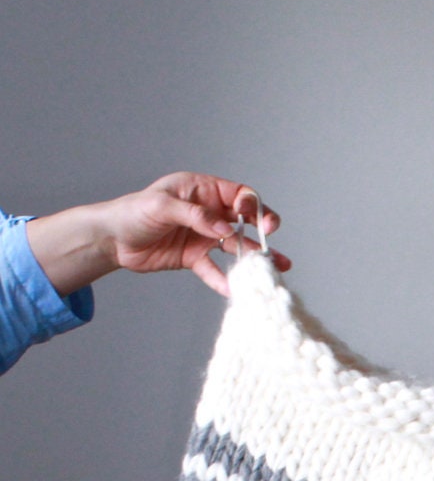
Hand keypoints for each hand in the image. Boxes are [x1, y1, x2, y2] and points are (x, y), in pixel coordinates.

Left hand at [25, 172, 292, 298]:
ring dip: (255, 257)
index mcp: (203, 190)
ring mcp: (204, 236)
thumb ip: (196, 215)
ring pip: (236, 246)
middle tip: (271, 235)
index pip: (238, 194)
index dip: (252, 205)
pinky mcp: (195, 258)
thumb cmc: (133, 211)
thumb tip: (225, 229)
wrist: (111, 239)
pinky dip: (225, 280)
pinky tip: (236, 290)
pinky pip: (214, 269)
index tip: (257, 218)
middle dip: (262, 228)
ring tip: (275, 267)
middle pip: (245, 220)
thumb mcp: (162, 205)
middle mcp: (209, 213)